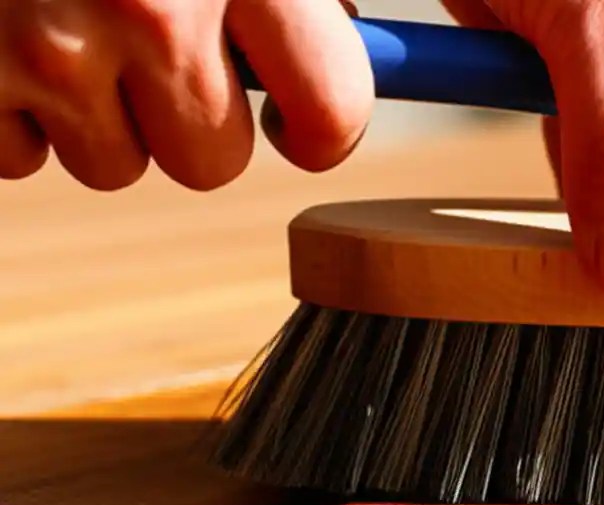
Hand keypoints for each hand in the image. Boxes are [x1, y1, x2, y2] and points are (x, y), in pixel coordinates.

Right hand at [0, 0, 372, 190]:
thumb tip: (349, 45)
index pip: (331, 112)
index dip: (322, 131)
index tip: (296, 122)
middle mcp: (153, 9)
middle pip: (212, 164)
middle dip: (196, 123)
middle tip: (165, 53)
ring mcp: (48, 46)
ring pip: (114, 167)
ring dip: (105, 117)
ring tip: (80, 25)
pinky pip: (19, 158)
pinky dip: (21, 112)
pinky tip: (18, 38)